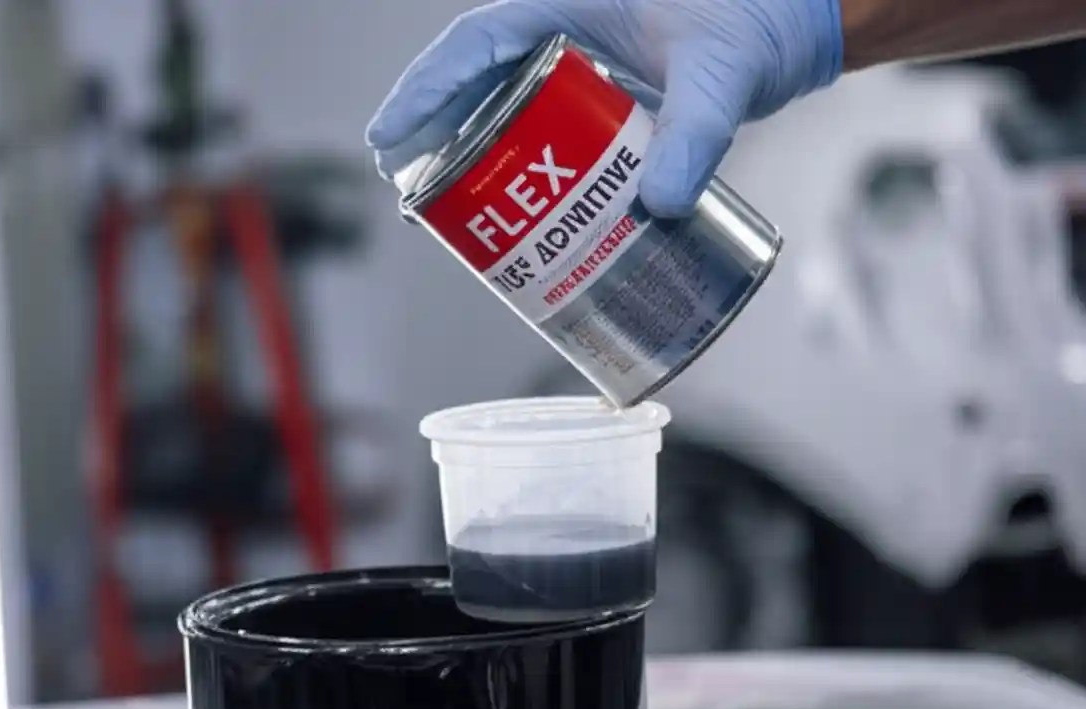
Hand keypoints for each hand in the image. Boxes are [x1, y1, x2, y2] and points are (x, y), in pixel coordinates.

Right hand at [366, 0, 842, 216]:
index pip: (473, 45)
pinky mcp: (609, 101)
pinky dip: (527, 166)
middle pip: (478, 84)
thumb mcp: (719, 74)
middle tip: (407, 188)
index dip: (422, 91)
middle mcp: (567, 36)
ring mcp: (586, 70)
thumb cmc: (759, 17)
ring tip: (447, 207)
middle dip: (435, 133)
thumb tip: (659, 206)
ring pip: (510, 110)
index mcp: (568, 6)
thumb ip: (693, 134)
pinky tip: (521, 210)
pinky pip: (551, 132)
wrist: (799, 22)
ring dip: (476, 155)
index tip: (387, 137)